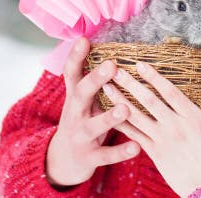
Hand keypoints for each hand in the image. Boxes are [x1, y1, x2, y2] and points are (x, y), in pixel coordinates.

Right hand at [45, 38, 140, 186]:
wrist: (63, 161)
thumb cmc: (83, 121)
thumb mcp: (84, 101)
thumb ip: (94, 81)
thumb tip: (113, 50)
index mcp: (75, 97)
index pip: (71, 73)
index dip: (76, 56)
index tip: (84, 39)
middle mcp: (74, 114)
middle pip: (81, 94)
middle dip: (95, 79)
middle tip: (111, 65)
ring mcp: (80, 136)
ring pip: (92, 126)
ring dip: (108, 117)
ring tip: (125, 108)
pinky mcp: (88, 158)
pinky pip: (105, 155)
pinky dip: (120, 152)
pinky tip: (136, 147)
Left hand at [104, 62, 200, 196]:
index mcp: (193, 118)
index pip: (170, 93)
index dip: (155, 77)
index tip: (141, 64)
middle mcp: (175, 126)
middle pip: (149, 101)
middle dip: (131, 83)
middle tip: (116, 69)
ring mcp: (162, 140)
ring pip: (137, 116)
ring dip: (120, 100)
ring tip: (106, 86)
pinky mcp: (154, 152)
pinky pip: (134, 135)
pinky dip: (121, 123)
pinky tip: (109, 113)